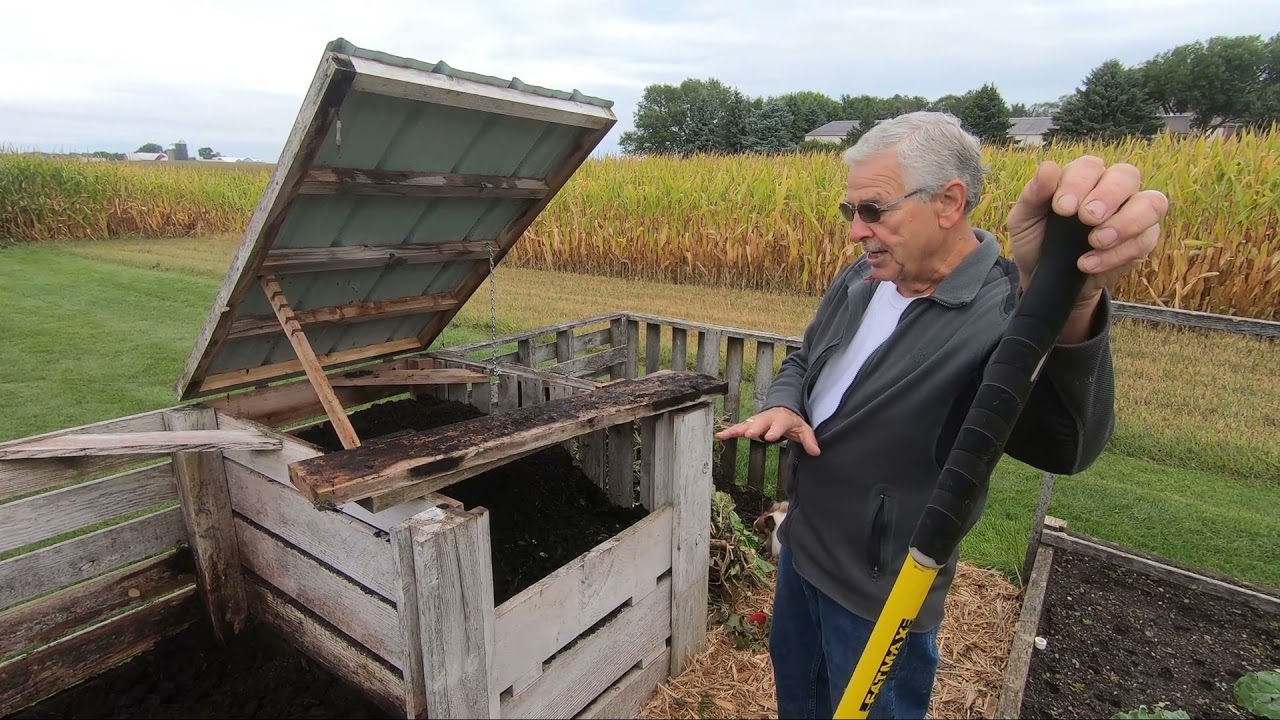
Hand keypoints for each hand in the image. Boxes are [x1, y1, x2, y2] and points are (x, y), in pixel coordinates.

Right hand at [714, 407, 819, 456]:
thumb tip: (816, 452)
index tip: (769, 437)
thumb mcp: (804, 429)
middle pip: (760, 423)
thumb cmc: (792, 421)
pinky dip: (729, 431)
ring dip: (737, 429)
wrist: (783, 408)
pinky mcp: (750, 424)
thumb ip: (809, 441)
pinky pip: (738, 427)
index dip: (774, 430)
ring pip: (747, 424)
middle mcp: (768, 418)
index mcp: (782, 419)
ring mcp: (757, 420)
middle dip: (754, 428)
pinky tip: (719, 435)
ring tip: (726, 434)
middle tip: (748, 434)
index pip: (779, 425)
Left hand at [1007, 155, 1167, 308]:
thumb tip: (1048, 168)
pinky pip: (1146, 240)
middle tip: (1088, 218)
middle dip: (1109, 195)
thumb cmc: (1034, 240)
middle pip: (1127, 175)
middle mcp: (1112, 188)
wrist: (1042, 278)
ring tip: (1097, 240)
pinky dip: (1119, 253)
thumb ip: (1034, 194)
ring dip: (1127, 222)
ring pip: (1151, 203)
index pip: (1091, 166)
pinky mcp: (1142, 240)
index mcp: (1082, 177)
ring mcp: (1132, 213)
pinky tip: (1089, 264)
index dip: (1079, 183)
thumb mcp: (1024, 219)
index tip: (1062, 208)